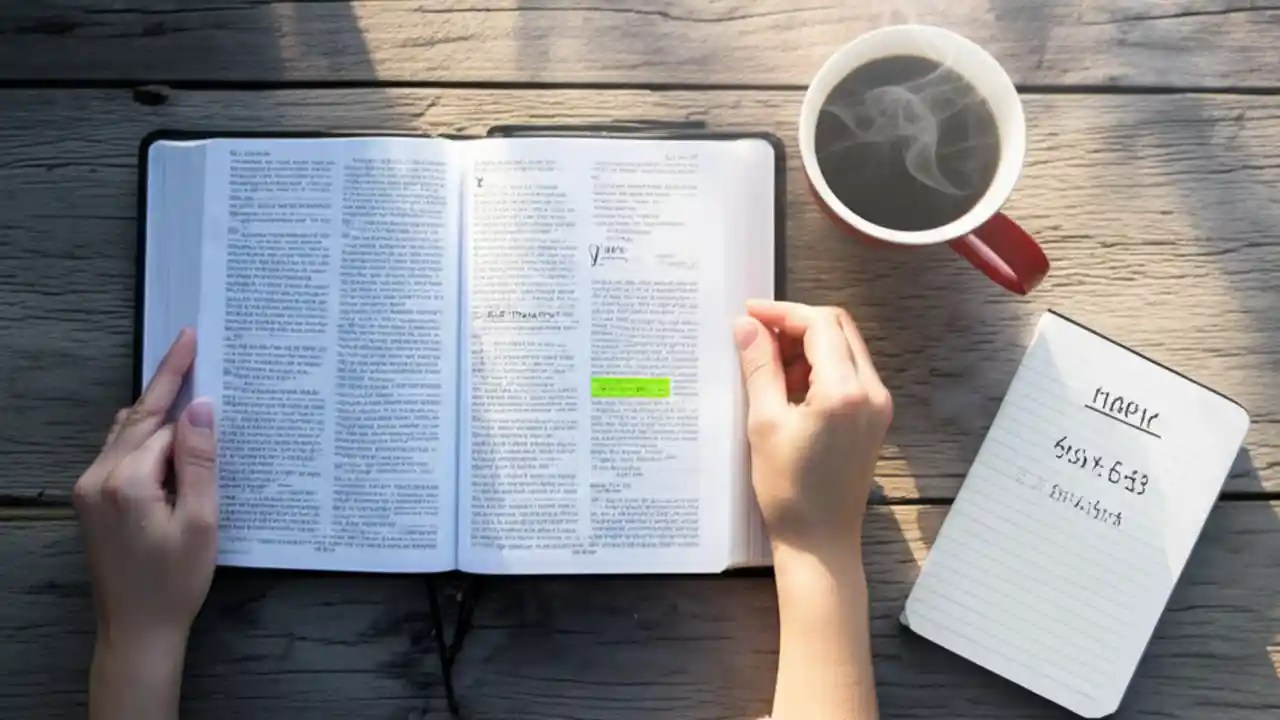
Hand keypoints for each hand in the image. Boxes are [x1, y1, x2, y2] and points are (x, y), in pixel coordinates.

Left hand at [73, 328, 217, 719]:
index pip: (168, 427)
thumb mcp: (200, 522)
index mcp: (125, 481)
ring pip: (127, 432)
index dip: (193, 400)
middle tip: (187, 339)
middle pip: (140, 418)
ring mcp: (89, 489)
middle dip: (166, 380)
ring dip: (155, 406)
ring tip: (180, 371)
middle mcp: (98, 478)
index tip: (198, 344)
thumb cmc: (175, 582)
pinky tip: (161, 422)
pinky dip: (143, 432)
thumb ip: (199, 461)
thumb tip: (201, 407)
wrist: (136, 631)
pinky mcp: (91, 501)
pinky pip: (119, 452)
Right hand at [735, 300, 888, 719]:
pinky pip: (848, 373)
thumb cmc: (789, 490)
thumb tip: (746, 326)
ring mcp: (878, 405)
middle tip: (755, 334)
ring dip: (806, 346)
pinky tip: (788, 386)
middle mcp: (872, 391)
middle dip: (795, 324)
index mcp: (846, 391)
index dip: (782, 313)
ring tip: (766, 366)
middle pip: (837, 328)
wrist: (821, 541)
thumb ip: (759, 367)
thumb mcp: (764, 423)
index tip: (748, 314)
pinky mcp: (874, 417)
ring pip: (844, 349)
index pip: (820, 325)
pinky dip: (819, 368)